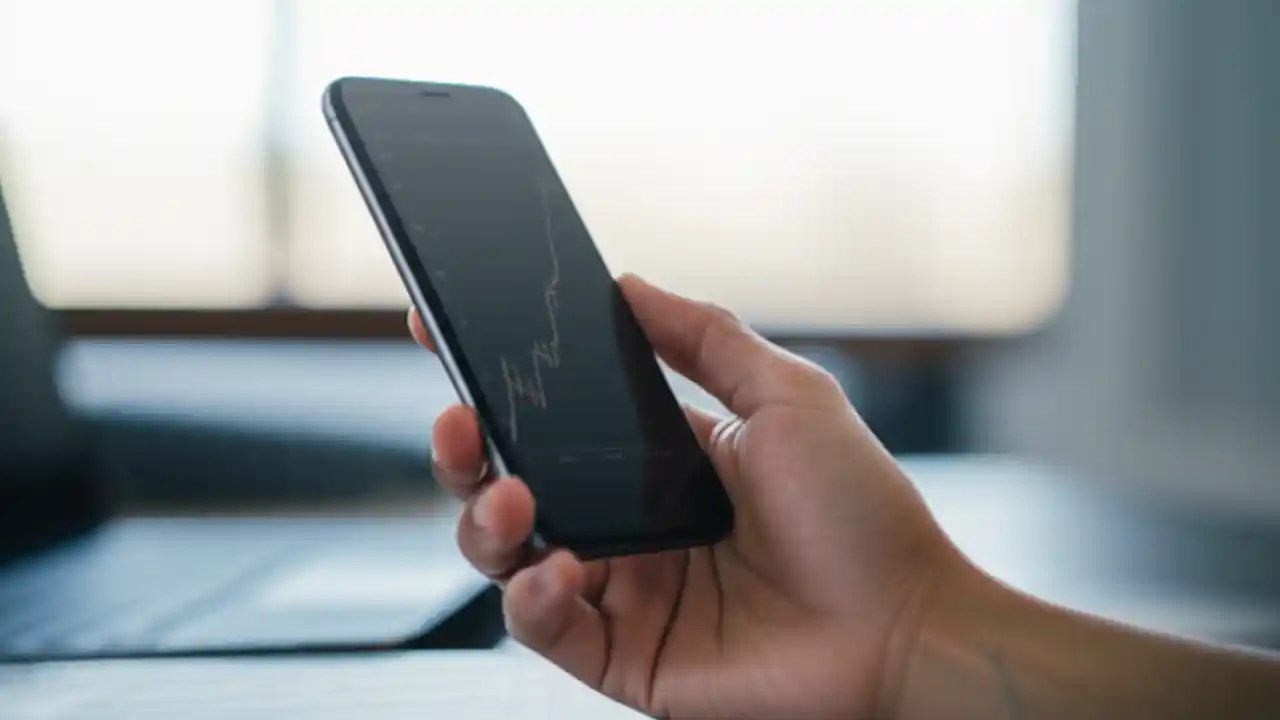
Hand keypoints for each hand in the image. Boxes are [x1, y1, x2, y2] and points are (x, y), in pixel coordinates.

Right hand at [410, 275, 960, 718]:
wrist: (906, 627)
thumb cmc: (860, 512)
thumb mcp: (785, 397)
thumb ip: (705, 337)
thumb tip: (628, 281)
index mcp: (654, 462)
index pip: (552, 417)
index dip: (494, 380)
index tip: (439, 327)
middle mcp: (626, 525)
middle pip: (511, 485)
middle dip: (467, 453)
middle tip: (459, 421)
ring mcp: (622, 593)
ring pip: (508, 556)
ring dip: (487, 521)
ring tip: (514, 497)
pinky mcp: (623, 658)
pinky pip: (546, 629)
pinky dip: (534, 598)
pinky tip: (560, 569)